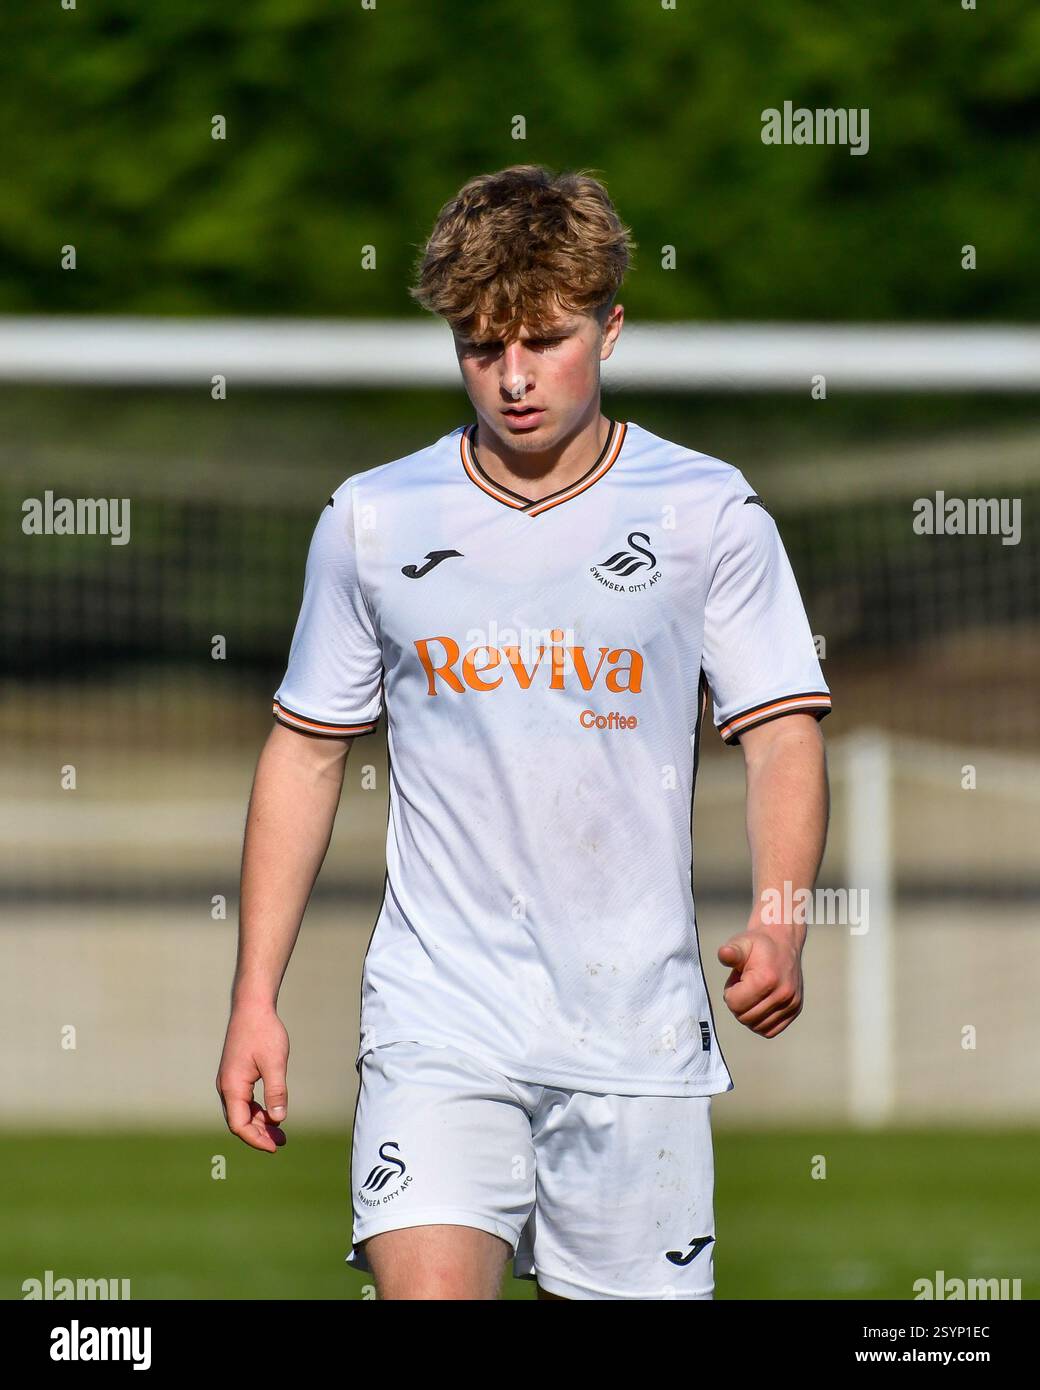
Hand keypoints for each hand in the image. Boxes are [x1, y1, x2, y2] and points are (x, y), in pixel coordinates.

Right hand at [215, 1003, 289, 1151]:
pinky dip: (257, 1109)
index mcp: (232, 1086)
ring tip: (280, 1132)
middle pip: (239, 1121)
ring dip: (259, 1123)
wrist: (252, 1007)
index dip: (256, 1139)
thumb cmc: (263, 1032)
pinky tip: (272, 1112)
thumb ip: (276, 1092)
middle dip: (259, 1134)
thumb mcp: (274, 1063)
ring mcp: (229, 1080)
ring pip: (241, 1111)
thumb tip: (279, 1120)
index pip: (239, 1125)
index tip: (274, 1147)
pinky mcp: (235, 1075)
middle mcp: (226, 1086)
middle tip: (282, 1142)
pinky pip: (243, 1100)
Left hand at [717, 928, 803, 1038]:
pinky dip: (760, 1022)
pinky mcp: (795, 1010)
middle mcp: (783, 994)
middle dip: (738, 1003)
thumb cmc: (759, 945)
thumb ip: (731, 952)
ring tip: (753, 992)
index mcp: (767, 979)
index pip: (735, 1004)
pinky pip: (770, 1030)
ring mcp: (791, 1004)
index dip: (730, 993)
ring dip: (749, 1012)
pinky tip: (760, 1004)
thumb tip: (724, 953)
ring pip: (756, 1026)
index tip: (737, 980)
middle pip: (744, 1017)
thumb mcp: (742, 943)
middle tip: (744, 986)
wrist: (784, 942)